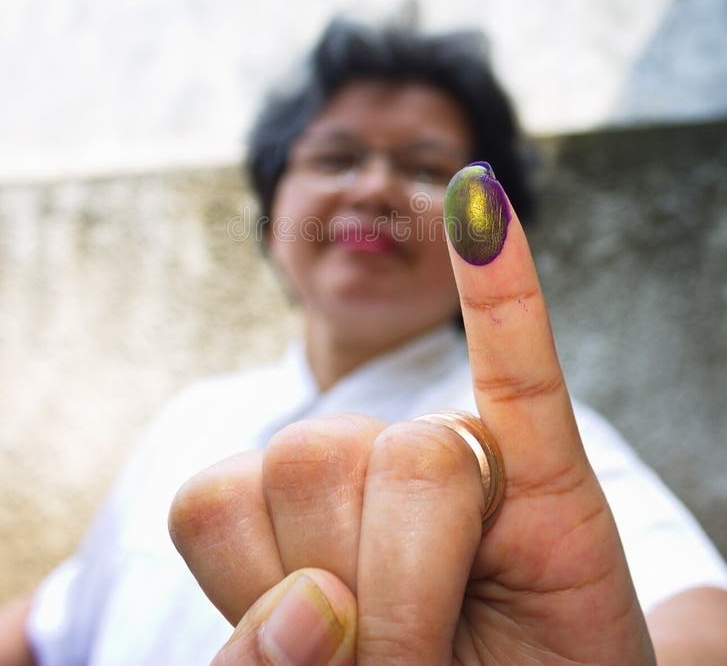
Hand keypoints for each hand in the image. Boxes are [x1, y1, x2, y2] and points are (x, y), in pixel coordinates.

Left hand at [169, 177, 655, 664]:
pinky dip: (502, 287)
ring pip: (411, 454)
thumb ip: (263, 658)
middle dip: (355, 582)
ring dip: (420, 578)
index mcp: (282, 506)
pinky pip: (521, 360)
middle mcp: (363, 460)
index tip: (325, 649)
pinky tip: (480, 204)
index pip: (216, 497)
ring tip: (454, 626)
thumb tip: (313, 610)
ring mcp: (462, 458)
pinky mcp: (549, 471)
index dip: (258, 590)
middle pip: (310, 456)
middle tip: (403, 649)